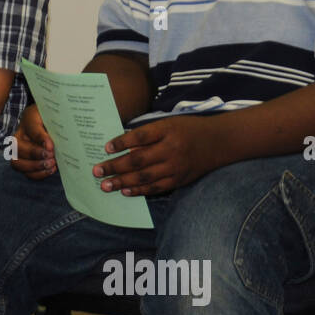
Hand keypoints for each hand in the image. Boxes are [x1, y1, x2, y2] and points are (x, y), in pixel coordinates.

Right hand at [10, 104, 55, 178]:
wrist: (48, 124)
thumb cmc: (51, 121)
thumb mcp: (53, 118)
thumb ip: (52, 128)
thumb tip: (49, 145)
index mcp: (27, 122)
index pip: (32, 129)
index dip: (41, 139)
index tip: (51, 146)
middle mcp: (19, 138)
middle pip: (18, 148)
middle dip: (35, 154)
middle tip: (51, 156)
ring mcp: (19, 152)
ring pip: (18, 163)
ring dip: (35, 166)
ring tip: (51, 164)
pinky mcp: (26, 163)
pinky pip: (27, 172)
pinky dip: (39, 173)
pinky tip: (51, 169)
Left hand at [92, 115, 221, 197]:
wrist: (219, 141)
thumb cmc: (188, 129)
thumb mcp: (169, 123)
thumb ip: (148, 134)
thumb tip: (122, 145)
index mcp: (167, 130)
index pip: (140, 136)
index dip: (122, 142)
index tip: (105, 148)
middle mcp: (171, 149)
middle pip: (138, 159)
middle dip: (115, 167)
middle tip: (96, 171)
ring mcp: (176, 167)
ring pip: (144, 177)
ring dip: (122, 182)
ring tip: (105, 185)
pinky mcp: (180, 180)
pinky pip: (156, 187)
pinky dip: (139, 190)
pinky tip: (125, 191)